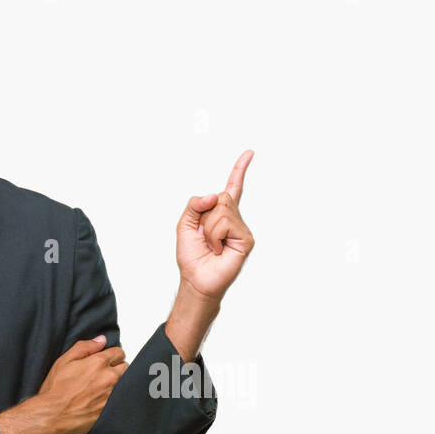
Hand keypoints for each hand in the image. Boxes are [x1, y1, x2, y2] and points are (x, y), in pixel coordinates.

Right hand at [33, 335, 128, 433]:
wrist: (53, 415)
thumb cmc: (55, 389)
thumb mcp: (64, 361)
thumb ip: (85, 347)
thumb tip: (101, 340)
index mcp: (99, 362)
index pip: (119, 352)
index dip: (112, 355)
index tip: (106, 359)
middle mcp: (109, 378)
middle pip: (124, 367)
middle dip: (116, 367)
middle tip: (102, 373)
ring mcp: (111, 394)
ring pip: (123, 383)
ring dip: (115, 382)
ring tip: (99, 387)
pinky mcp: (110, 409)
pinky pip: (117, 399)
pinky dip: (111, 397)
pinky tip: (98, 399)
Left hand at [176, 150, 255, 301]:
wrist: (197, 279)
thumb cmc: (192, 256)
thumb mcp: (185, 224)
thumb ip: (194, 204)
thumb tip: (214, 195)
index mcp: (220, 213)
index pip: (232, 188)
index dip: (239, 170)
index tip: (249, 153)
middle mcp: (233, 219)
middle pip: (221, 197)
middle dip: (206, 215)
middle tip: (205, 236)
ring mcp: (241, 228)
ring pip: (222, 210)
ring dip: (209, 229)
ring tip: (212, 245)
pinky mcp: (246, 239)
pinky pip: (226, 224)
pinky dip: (215, 236)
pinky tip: (219, 250)